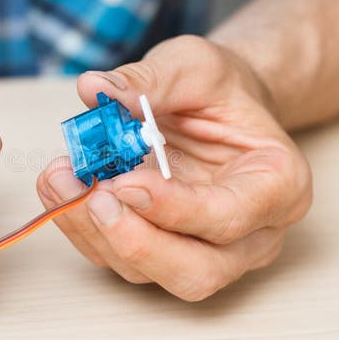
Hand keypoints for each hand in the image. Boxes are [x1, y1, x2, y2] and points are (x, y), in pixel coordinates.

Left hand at [38, 36, 311, 300]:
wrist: (217, 107)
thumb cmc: (219, 89)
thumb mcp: (193, 64)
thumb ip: (148, 79)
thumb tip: (93, 89)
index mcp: (278, 186)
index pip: (230, 217)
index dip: (175, 209)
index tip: (125, 182)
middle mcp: (251, 235)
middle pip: (197, 272)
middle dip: (136, 242)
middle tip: (92, 194)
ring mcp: (207, 253)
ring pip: (151, 275)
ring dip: (96, 232)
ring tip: (59, 176)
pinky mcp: (162, 254)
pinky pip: (119, 260)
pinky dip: (82, 228)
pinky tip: (60, 186)